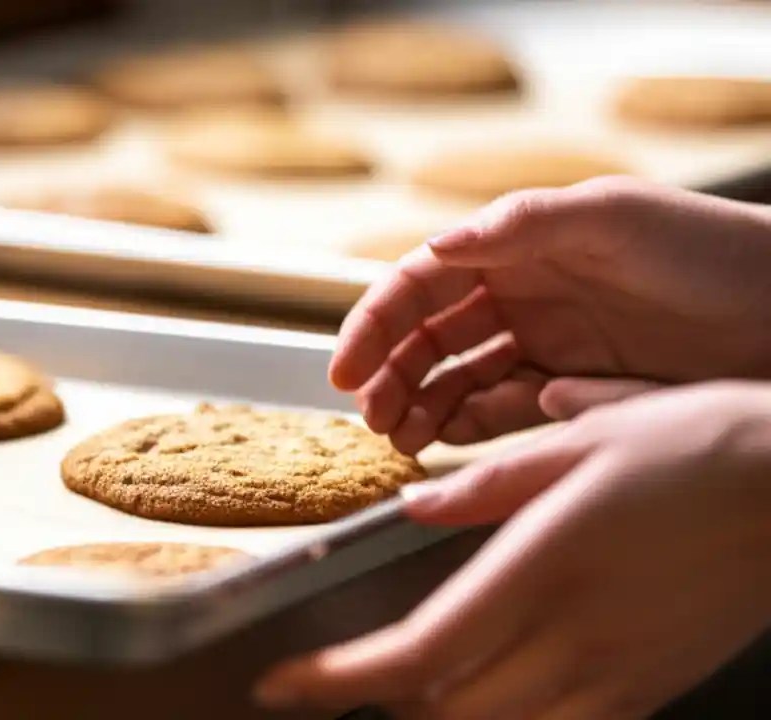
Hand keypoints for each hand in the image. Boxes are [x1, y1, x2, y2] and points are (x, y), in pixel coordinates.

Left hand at [255, 382, 770, 718]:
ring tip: (400, 686)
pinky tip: (491, 697)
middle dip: (376, 701)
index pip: (417, 653)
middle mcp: (575, 635)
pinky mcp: (653, 686)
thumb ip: (488, 483)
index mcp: (542, 568)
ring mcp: (619, 672)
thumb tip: (416, 506)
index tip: (282, 682)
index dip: (337, 678)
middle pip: (446, 711)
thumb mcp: (582, 440)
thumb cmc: (699, 449)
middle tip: (334, 676)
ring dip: (439, 717)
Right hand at [330, 177, 770, 453]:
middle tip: (370, 415)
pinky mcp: (575, 390)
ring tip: (400, 439)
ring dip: (419, 404)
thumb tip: (435, 244)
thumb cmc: (712, 252)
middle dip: (390, 374)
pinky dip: (468, 426)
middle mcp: (523, 293)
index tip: (345, 368)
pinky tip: (449, 440)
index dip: (376, 323)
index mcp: (520, 246)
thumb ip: (522, 226)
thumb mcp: (615, 219)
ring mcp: (547, 343)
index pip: (423, 283)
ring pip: (457, 377)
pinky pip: (502, 410)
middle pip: (428, 336)